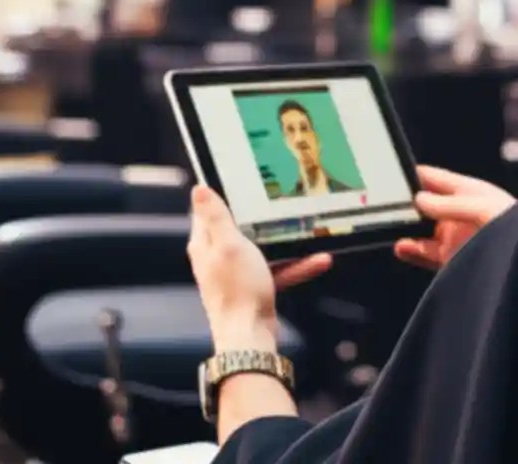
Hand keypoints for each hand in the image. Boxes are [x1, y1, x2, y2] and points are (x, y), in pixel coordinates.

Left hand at [187, 186, 331, 349]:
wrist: (249, 336)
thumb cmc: (238, 291)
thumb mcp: (229, 245)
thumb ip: (216, 217)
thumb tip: (199, 189)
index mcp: (205, 245)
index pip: (207, 212)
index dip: (223, 195)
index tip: (243, 182)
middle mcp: (216, 258)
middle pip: (237, 228)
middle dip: (259, 216)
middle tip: (278, 201)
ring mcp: (235, 274)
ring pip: (261, 249)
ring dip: (284, 242)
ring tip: (306, 231)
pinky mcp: (252, 287)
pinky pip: (275, 269)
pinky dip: (294, 265)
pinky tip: (317, 261)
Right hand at [395, 165, 515, 269]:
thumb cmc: (514, 224)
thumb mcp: (480, 207)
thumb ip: (448, 204)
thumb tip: (418, 199)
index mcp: (468, 191)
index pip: (434, 178)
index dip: (413, 174)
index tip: (390, 173)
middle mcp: (458, 213)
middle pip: (423, 204)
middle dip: (404, 203)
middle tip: (380, 202)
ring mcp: (454, 236)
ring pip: (421, 229)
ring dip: (405, 227)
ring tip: (386, 224)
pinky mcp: (452, 259)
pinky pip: (424, 252)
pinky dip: (411, 250)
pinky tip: (401, 246)